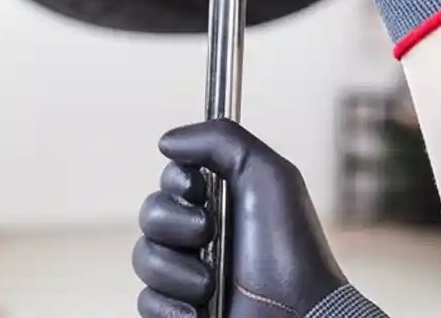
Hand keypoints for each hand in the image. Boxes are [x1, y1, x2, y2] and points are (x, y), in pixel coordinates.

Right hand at [133, 120, 345, 316]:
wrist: (296, 314)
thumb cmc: (291, 252)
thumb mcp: (268, 176)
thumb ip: (221, 139)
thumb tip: (167, 141)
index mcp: (219, 202)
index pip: (170, 180)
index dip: (178, 183)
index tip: (200, 190)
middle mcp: (201, 236)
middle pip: (150, 214)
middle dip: (176, 226)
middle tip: (210, 235)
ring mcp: (187, 275)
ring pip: (144, 257)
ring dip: (177, 271)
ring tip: (211, 285)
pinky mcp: (177, 311)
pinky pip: (146, 302)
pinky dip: (170, 308)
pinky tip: (198, 311)